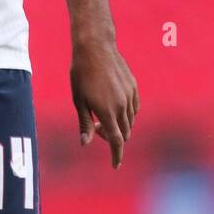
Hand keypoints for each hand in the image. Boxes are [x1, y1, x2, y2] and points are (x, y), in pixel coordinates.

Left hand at [70, 38, 138, 168]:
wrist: (95, 47)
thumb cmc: (81, 74)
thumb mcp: (78, 100)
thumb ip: (85, 123)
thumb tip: (85, 143)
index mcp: (107, 112)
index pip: (116, 141)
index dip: (116, 155)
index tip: (115, 165)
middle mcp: (122, 106)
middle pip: (124, 133)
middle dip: (113, 137)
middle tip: (98, 128)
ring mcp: (130, 96)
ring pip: (130, 121)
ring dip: (120, 125)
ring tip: (103, 114)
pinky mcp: (134, 87)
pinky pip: (134, 107)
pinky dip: (127, 114)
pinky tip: (116, 106)